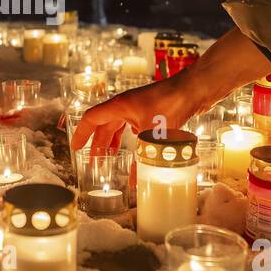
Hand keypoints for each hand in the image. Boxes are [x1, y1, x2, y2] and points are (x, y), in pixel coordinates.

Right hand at [71, 28, 270, 152]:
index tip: (75, 149)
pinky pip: (133, 126)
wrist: (195, 89)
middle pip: (104, 124)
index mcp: (119, 105)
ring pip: (118, 125)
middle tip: (93, 162)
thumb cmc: (171, 103)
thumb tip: (134, 181)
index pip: (90, 118)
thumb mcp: (153, 135)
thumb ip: (142, 159)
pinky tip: (133, 148)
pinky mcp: (153, 111)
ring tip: (109, 158)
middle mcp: (126, 105)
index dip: (81, 134)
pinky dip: (129, 139)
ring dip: (112, 141)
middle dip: (97, 143)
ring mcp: (139, 107)